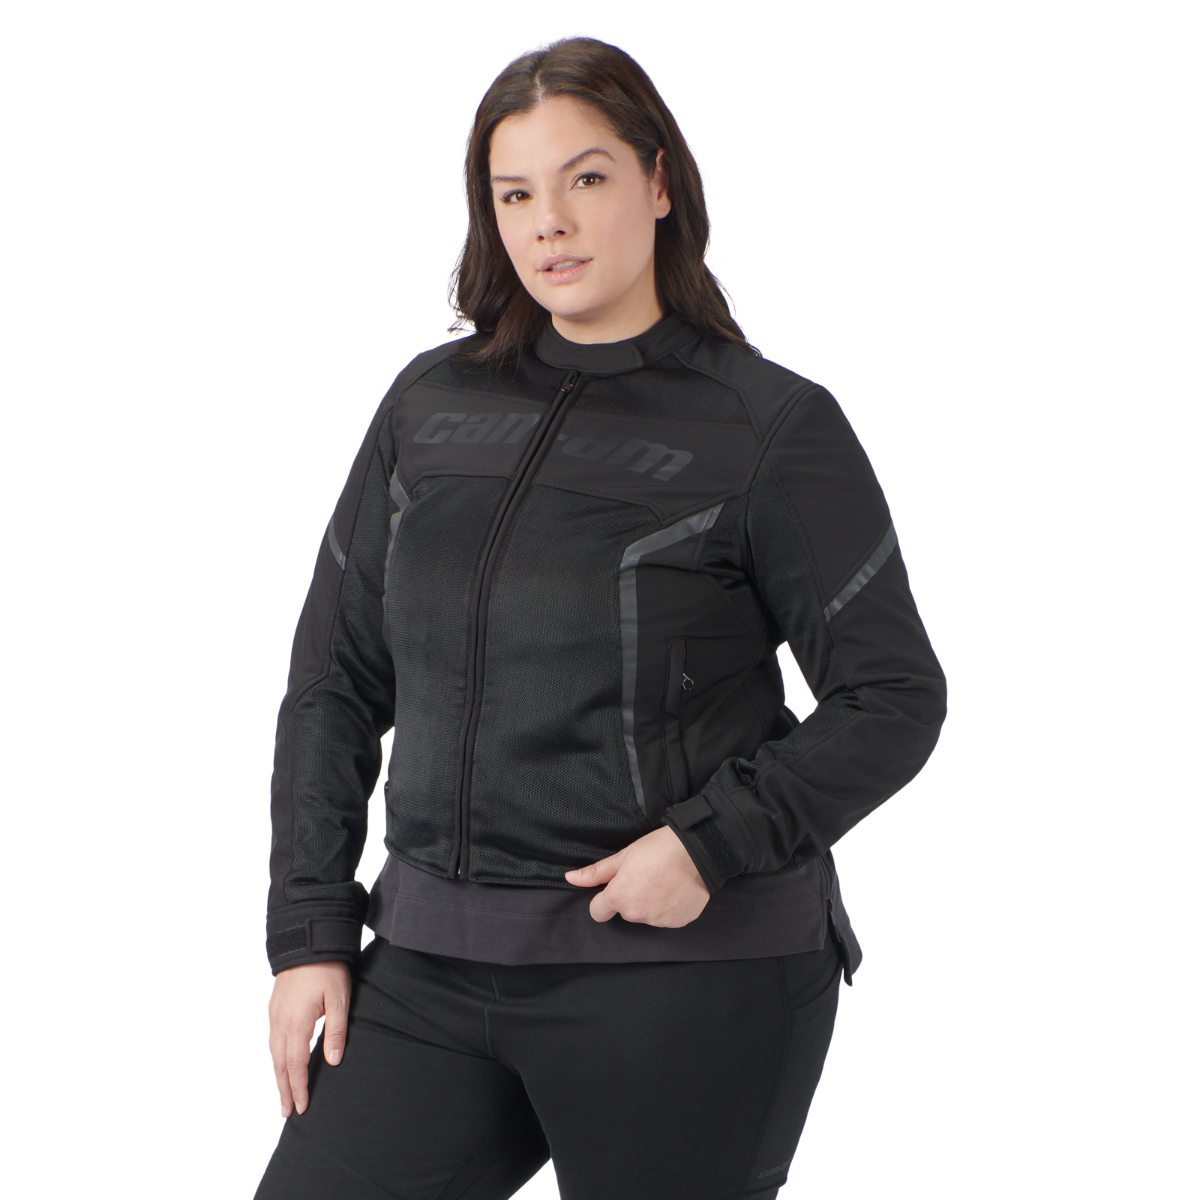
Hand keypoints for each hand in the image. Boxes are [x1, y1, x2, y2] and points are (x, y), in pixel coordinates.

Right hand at [267, 960, 350, 1118]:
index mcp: (296, 1024)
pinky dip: (275, 1056)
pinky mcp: (274, 1006)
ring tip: (283, 1093)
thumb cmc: (328, 969)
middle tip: (287, 1112)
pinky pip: (271, 1039)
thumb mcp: (340, 998)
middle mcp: (280, 1022)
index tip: (301, 1107)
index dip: (298, 1087)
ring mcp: (274, 1014)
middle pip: (280, 1064)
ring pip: (273, 1052)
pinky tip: (280, 1061)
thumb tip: (332, 1062)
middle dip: (284, 1089)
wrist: (307, 940)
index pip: (296, 1065)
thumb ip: (336, 1031)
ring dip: (278, 1075)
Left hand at [565, 825, 710, 927]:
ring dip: (650, 903)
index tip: (616, 887)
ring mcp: (658, 921)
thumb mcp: (623, 856)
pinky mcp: (678, 922)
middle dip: (630, 898)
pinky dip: (669, 907)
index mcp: (618, 898)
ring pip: (646, 915)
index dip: (603, 899)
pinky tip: (676, 889)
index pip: (598, 912)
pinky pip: (666, 918)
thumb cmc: (658, 849)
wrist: (697, 851)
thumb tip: (570, 878)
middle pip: (625, 911)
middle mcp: (636, 914)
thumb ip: (596, 872)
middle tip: (645, 876)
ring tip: (663, 881)